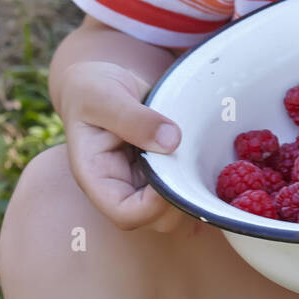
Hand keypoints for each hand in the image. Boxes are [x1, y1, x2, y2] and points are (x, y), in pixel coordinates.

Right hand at [62, 60, 187, 233]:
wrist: (99, 80)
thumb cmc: (93, 90)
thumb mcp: (104, 98)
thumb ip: (133, 119)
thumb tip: (172, 141)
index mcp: (97, 178)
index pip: (126, 213)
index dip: (154, 204)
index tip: (173, 171)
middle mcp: (120, 187)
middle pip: (156, 219)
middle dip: (180, 198)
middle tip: (195, 160)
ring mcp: (142, 181)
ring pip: (174, 207)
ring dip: (193, 188)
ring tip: (200, 153)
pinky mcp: (161, 169)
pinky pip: (183, 185)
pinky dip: (198, 176)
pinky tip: (206, 154)